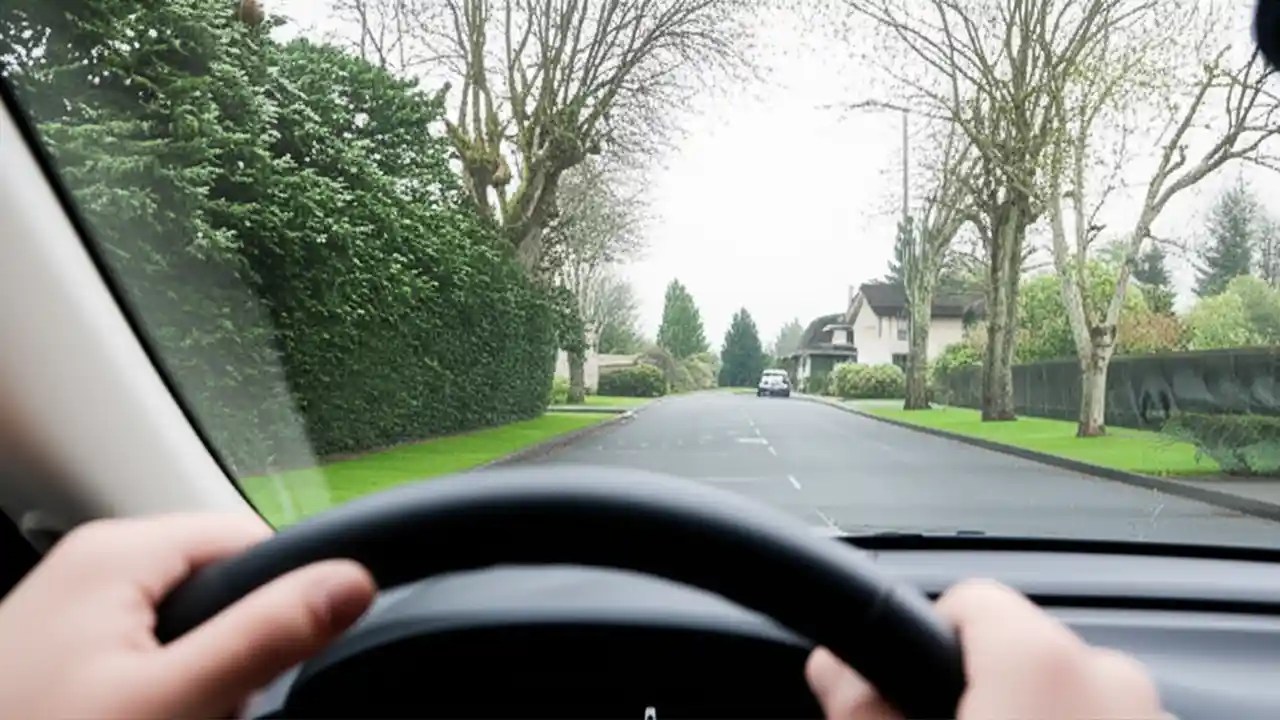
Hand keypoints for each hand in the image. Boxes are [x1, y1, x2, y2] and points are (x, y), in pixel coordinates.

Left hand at [0, 514, 375, 718]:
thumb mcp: (173, 703)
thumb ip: (267, 635)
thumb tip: (351, 582)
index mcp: (116, 553)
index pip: (250, 541)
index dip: (281, 602)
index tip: (273, 666)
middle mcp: (86, 568)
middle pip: (216, 589)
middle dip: (231, 654)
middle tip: (201, 714)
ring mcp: (64, 613)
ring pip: (181, 632)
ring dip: (195, 683)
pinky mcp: (51, 658)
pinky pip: (140, 662)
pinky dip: (155, 697)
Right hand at [805, 580, 1165, 719]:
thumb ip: (864, 706)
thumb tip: (833, 664)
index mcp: (1041, 665)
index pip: (969, 602)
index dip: (926, 648)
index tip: (911, 694)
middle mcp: (1116, 681)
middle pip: (1026, 651)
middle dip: (989, 690)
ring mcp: (1159, 719)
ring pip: (1076, 697)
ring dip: (1042, 718)